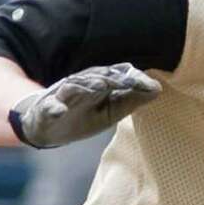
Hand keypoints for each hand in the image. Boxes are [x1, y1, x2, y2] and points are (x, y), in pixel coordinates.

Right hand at [7, 64, 161, 149]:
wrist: (46, 127)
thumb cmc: (82, 116)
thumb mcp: (110, 112)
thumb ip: (131, 100)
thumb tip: (158, 89)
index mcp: (98, 85)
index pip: (117, 77)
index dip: (133, 81)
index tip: (152, 87)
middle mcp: (81, 86)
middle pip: (97, 77)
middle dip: (113, 78)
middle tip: (131, 81)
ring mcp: (62, 97)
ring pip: (74, 87)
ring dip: (86, 86)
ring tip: (99, 86)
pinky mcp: (46, 110)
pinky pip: (49, 108)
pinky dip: (54, 108)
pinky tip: (59, 110)